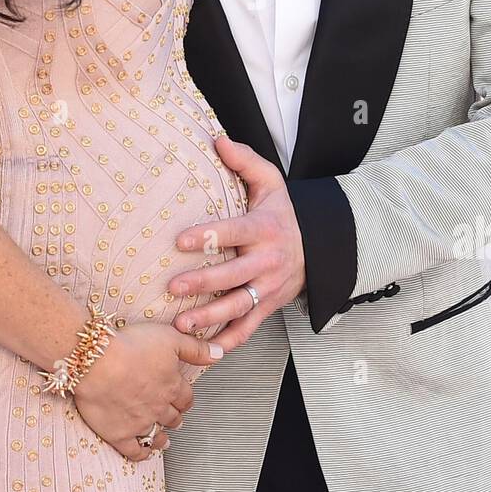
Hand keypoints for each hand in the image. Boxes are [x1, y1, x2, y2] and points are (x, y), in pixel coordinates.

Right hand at [73, 321, 222, 462]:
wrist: (98, 362)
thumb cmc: (131, 346)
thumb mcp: (170, 338)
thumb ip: (196, 349)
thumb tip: (219, 354)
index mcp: (172, 385)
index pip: (186, 398)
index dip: (186, 400)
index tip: (185, 402)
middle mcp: (159, 407)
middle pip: (173, 417)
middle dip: (176, 418)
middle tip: (176, 419)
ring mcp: (139, 422)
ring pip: (157, 434)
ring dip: (163, 437)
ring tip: (164, 439)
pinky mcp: (119, 434)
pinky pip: (134, 450)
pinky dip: (142, 453)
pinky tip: (144, 453)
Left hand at [168, 134, 304, 351]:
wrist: (317, 248)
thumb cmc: (282, 214)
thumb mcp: (271, 182)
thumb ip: (244, 161)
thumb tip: (217, 138)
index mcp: (264, 229)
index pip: (234, 231)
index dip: (208, 236)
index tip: (181, 240)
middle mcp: (267, 261)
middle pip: (233, 275)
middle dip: (203, 283)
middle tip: (174, 286)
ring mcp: (267, 289)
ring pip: (238, 307)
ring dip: (209, 317)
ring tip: (181, 324)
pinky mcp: (267, 308)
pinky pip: (247, 329)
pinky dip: (228, 343)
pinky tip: (204, 353)